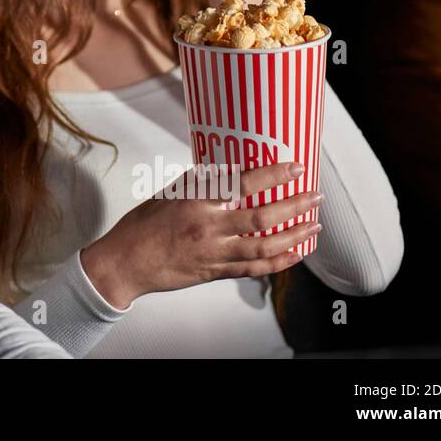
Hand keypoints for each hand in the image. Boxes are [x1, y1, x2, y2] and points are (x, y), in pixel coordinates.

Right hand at [80, 161, 321, 308]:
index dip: (273, 175)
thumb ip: (201, 184)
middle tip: (314, 196)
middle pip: (262, 218)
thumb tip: (231, 172)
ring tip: (313, 225)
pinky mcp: (215, 272)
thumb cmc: (142, 225)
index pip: (243, 185)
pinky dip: (278, 262)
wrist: (125, 263)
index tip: (295, 167)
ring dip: (294, 236)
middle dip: (294, 206)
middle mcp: (208, 228)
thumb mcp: (169, 193)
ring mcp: (213, 253)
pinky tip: (294, 254)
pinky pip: (254, 268)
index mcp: (196, 202)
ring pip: (264, 246)